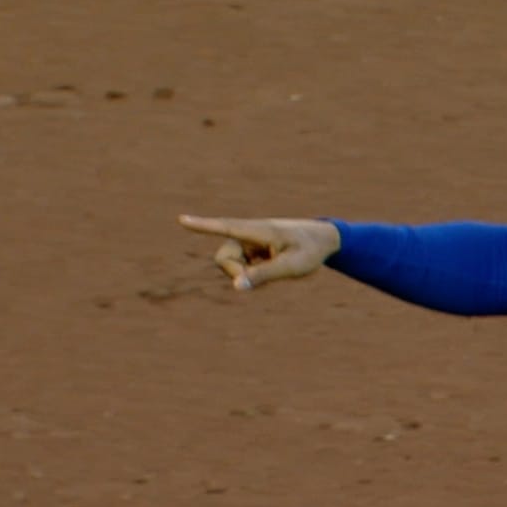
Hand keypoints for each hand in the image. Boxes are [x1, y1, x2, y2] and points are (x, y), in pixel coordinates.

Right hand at [178, 215, 341, 289]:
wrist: (324, 240)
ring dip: (248, 274)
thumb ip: (264, 276)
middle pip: (224, 258)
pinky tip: (273, 267)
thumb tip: (236, 286)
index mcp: (258, 230)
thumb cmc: (310, 250)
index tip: (181, 220)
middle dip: (237, 273)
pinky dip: (255, 274)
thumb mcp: (292, 267)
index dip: (203, 226)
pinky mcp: (252, 251)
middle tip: (261, 279)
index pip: (226, 227)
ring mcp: (249, 243)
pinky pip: (243, 269)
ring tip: (275, 269)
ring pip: (232, 266)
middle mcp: (249, 234)